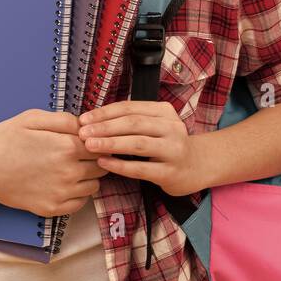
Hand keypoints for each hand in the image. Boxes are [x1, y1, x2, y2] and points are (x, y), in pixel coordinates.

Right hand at [0, 109, 106, 218]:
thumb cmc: (4, 140)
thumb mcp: (32, 117)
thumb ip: (63, 119)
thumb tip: (85, 125)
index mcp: (67, 147)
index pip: (99, 146)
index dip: (95, 142)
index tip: (86, 141)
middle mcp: (69, 172)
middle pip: (100, 166)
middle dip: (94, 159)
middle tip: (78, 155)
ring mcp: (61, 193)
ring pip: (94, 186)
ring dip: (88, 177)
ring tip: (71, 169)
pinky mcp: (52, 209)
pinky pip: (80, 203)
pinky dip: (78, 194)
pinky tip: (65, 184)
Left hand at [77, 100, 203, 196]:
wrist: (197, 166)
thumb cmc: (167, 144)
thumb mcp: (155, 126)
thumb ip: (132, 120)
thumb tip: (94, 120)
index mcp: (164, 112)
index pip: (129, 108)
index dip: (104, 113)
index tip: (84, 119)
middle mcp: (172, 128)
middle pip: (132, 123)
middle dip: (104, 127)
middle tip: (83, 133)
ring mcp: (173, 150)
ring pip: (137, 143)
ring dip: (110, 143)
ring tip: (89, 146)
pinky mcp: (170, 172)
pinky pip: (141, 168)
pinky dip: (120, 165)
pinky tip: (103, 162)